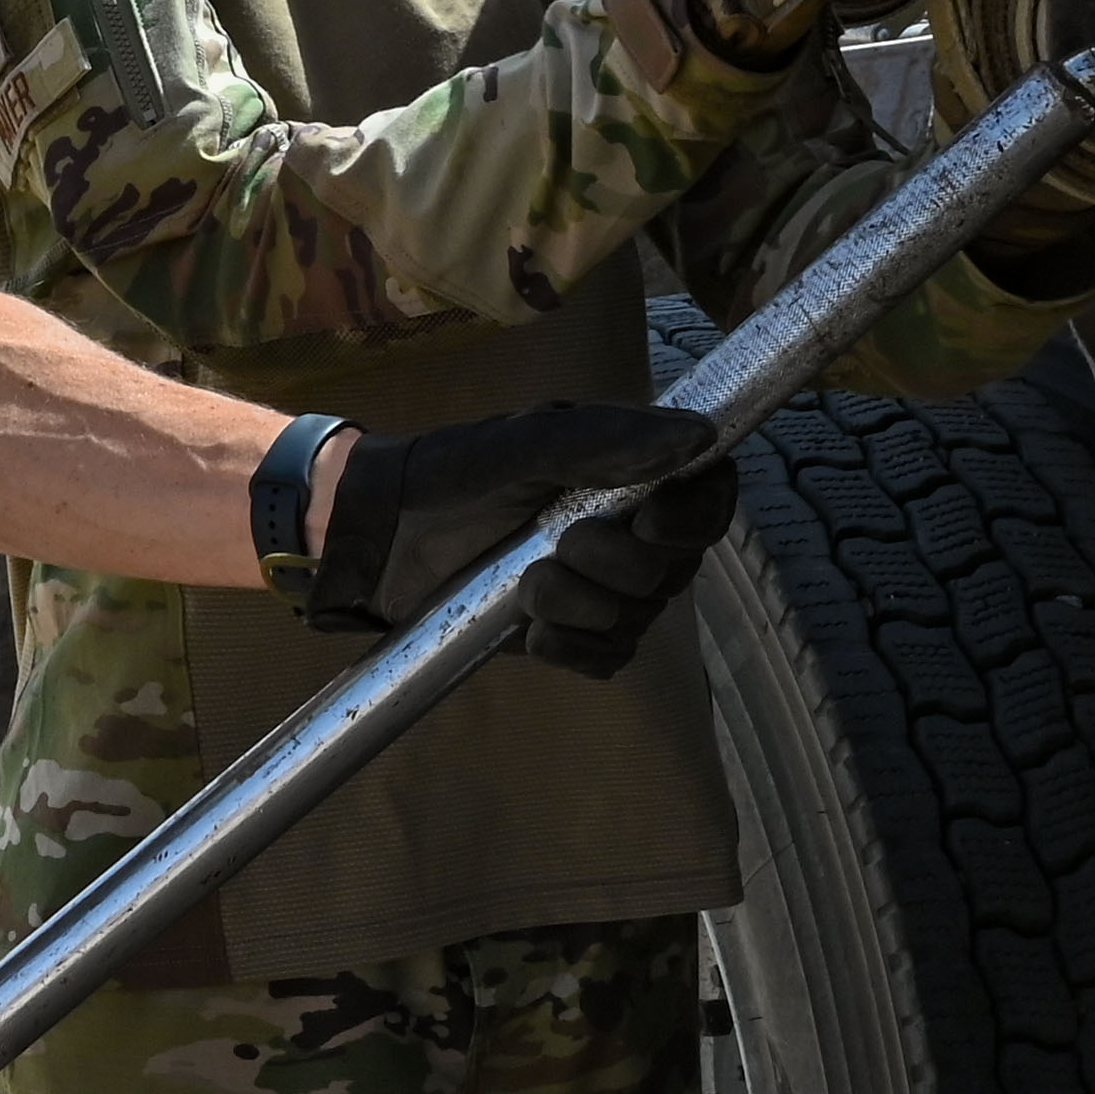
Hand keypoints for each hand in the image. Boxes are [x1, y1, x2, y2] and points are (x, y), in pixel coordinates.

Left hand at [304, 403, 738, 673]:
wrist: (384, 539)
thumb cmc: (455, 474)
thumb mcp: (526, 443)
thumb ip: (609, 438)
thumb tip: (698, 434)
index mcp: (632, 473)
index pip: (710, 497)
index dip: (697, 519)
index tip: (651, 525)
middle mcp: (633, 532)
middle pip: (677, 568)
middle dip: (616, 566)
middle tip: (557, 546)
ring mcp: (606, 589)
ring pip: (639, 617)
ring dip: (580, 607)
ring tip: (524, 584)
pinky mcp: (574, 636)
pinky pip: (608, 659)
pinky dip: (569, 648)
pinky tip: (528, 629)